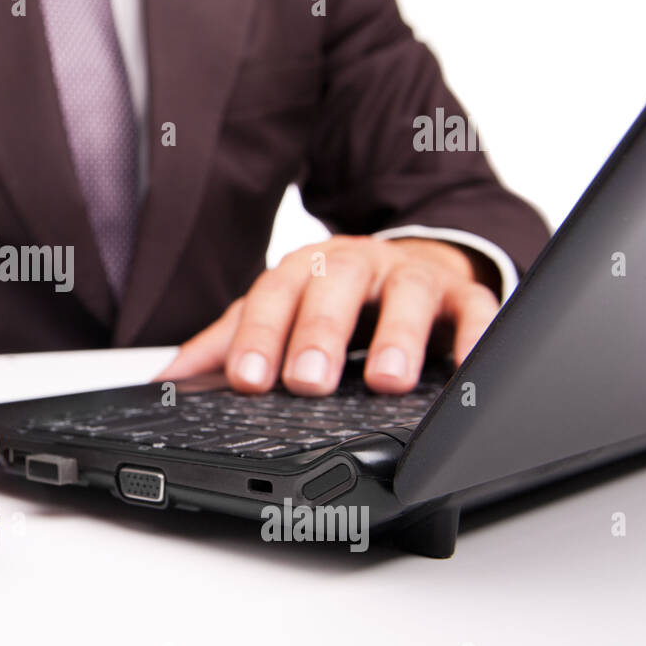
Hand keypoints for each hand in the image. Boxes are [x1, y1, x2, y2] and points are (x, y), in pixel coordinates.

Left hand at [158, 236, 500, 394]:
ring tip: (387, 380)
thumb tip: (168, 379)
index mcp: (305, 271)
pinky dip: (477, 335)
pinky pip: (476, 308)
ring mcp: (412, 277)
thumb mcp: (280, 313)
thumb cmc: (338, 298)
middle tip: (307, 381)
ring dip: (397, 336)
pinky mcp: (464, 294)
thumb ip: (228, 343)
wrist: (413, 263)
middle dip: (319, 335)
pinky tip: (469, 364)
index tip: (246, 381)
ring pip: (407, 295)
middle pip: (335, 290)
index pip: (274, 297)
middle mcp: (357, 266)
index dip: (258, 338)